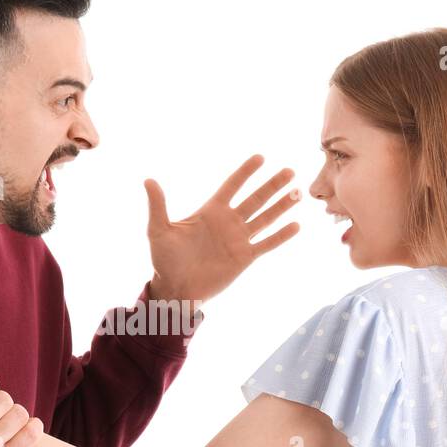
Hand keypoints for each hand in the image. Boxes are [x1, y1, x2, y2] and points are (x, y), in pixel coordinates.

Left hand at [144, 154, 301, 305]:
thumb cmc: (164, 260)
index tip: (260, 157)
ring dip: (282, 205)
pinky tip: (296, 225)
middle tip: (289, 170)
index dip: (245, 172)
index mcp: (210, 211)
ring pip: (265, 218)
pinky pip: (267, 244)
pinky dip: (281, 236)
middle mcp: (228, 222)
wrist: (176, 289)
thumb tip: (148, 180)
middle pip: (255, 199)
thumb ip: (158, 205)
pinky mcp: (245, 258)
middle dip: (272, 185)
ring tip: (298, 192)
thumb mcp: (158, 230)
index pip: (232, 185)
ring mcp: (238, 239)